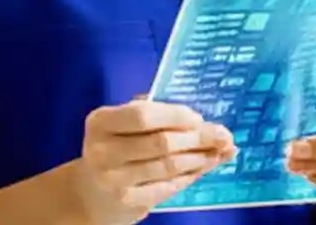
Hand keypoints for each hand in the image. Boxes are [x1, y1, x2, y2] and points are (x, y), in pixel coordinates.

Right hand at [73, 98, 237, 223]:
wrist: (92, 192)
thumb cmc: (116, 147)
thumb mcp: (122, 123)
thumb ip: (155, 115)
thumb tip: (202, 120)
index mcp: (100, 122)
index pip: (143, 115)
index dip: (175, 116)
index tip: (199, 117)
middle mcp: (103, 151)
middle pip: (161, 142)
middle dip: (197, 138)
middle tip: (223, 135)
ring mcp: (115, 180)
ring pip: (168, 166)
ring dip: (200, 158)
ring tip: (219, 150)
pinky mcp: (129, 201)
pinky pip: (168, 186)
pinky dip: (191, 175)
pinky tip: (203, 167)